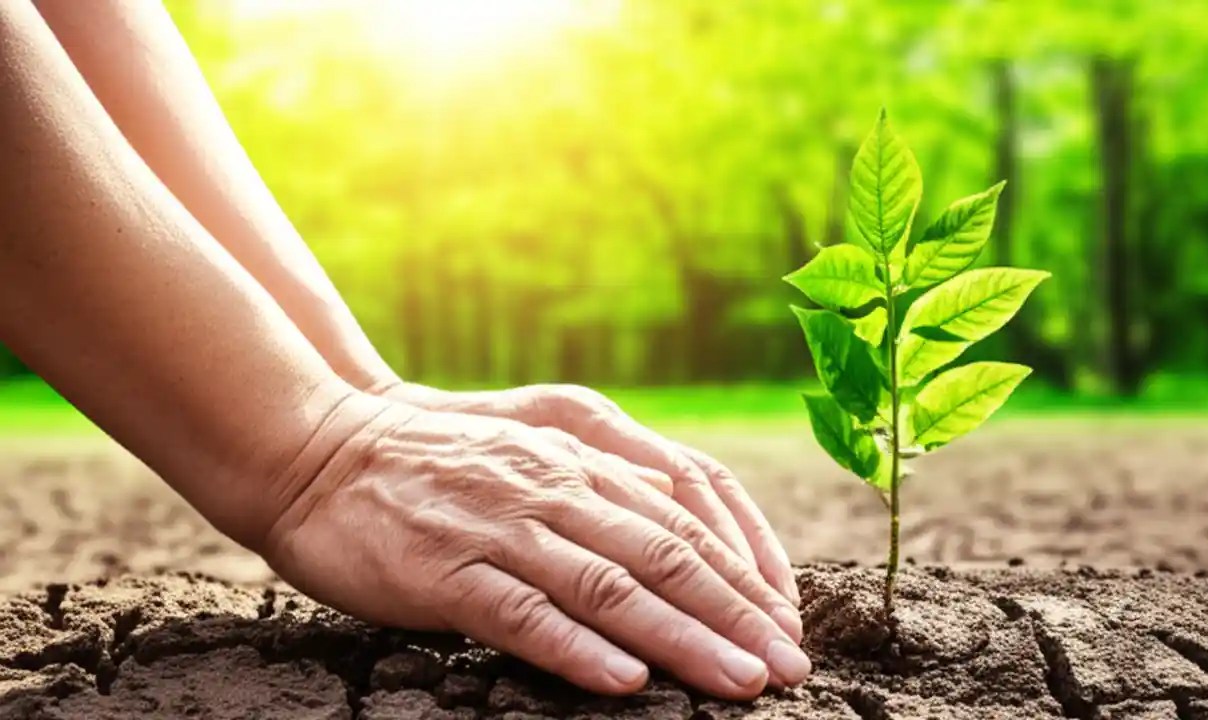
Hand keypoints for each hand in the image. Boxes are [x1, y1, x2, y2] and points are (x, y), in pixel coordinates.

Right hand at [262, 398, 809, 699]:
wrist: (321, 450)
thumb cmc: (436, 461)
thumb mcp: (529, 451)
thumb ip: (599, 482)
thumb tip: (678, 525)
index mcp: (578, 458)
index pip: (685, 517)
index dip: (743, 572)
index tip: (787, 621)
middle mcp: (552, 487)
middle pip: (664, 554)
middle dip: (735, 613)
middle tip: (790, 665)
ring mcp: (501, 526)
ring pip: (609, 585)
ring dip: (681, 639)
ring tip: (737, 681)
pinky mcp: (446, 569)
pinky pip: (523, 613)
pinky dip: (577, 649)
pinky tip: (624, 683)